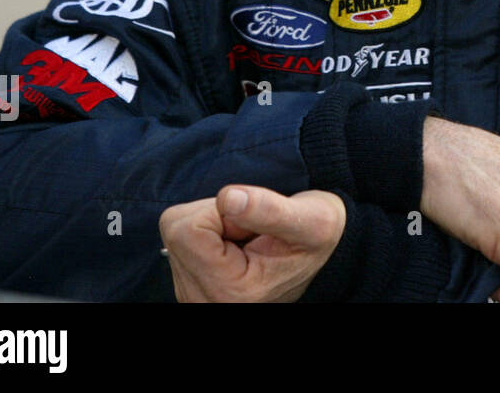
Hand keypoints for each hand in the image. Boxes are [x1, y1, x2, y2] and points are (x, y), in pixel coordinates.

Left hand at [158, 185, 345, 301]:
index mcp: (229, 291)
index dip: (220, 213)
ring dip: (211, 224)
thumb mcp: (310, 220)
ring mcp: (192, 295)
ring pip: (176, 231)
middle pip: (177, 230)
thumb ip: (268, 209)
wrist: (323, 252)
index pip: (186, 230)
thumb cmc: (318, 234)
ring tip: (247, 238)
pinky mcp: (187, 285)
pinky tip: (235, 245)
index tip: (253, 225)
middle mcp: (203, 300)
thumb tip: (227, 197)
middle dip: (214, 217)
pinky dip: (206, 233)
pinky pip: (179, 239)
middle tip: (251, 231)